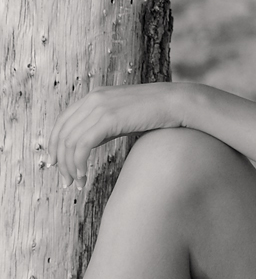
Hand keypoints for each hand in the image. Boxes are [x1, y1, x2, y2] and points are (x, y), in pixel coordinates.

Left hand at [45, 82, 190, 188]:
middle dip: (60, 161)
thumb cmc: (156, 112)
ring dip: (69, 167)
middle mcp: (93, 99)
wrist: (178, 102)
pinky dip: (78, 163)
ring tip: (77, 182)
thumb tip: (88, 143)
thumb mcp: (124, 115)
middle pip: (62, 133)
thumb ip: (104, 124)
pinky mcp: (108, 119)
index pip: (62, 121)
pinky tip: (84, 175)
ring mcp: (100, 107)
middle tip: (66, 180)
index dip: (54, 144)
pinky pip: (82, 146)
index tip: (56, 164)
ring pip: (69, 142)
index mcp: (95, 96)